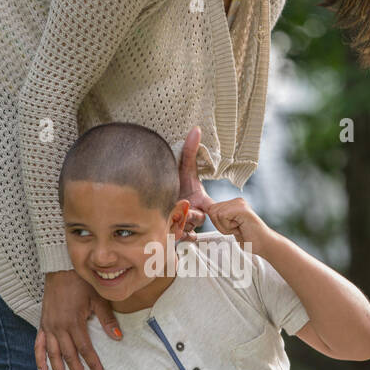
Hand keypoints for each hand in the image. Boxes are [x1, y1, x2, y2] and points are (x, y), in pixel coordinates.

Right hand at [36, 270, 120, 369]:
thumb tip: (119, 338)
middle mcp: (59, 327)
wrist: (61, 269)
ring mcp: (48, 327)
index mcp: (74, 322)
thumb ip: (107, 320)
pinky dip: (39, 360)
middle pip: (69, 356)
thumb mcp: (98, 299)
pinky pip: (38, 345)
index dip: (93, 365)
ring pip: (52, 355)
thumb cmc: (81, 283)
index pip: (85, 349)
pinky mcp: (42, 324)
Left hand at [177, 126, 216, 242]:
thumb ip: (189, 152)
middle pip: (197, 219)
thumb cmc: (174, 186)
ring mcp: (188, 228)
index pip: (211, 208)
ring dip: (176, 225)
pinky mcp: (177, 237)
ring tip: (168, 218)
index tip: (203, 207)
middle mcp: (196, 216)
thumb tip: (196, 129)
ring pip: (186, 230)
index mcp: (201, 202)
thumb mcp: (183, 170)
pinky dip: (173, 237)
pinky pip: (178, 241)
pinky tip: (167, 233)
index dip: (212, 211)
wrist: (158, 203)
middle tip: (178, 206)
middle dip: (188, 214)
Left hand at [207, 197, 276, 256]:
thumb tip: (206, 211)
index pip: (211, 209)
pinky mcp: (242, 209)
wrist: (265, 245)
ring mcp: (240, 203)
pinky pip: (222, 216)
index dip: (217, 223)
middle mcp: (237, 201)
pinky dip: (228, 227)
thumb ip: (220, 218)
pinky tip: (240, 228)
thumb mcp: (230, 227)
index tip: (233, 229)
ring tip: (239, 228)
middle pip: (211, 210)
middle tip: (236, 229)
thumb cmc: (249, 239)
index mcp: (233, 204)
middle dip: (219, 225)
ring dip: (224, 226)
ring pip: (216, 213)